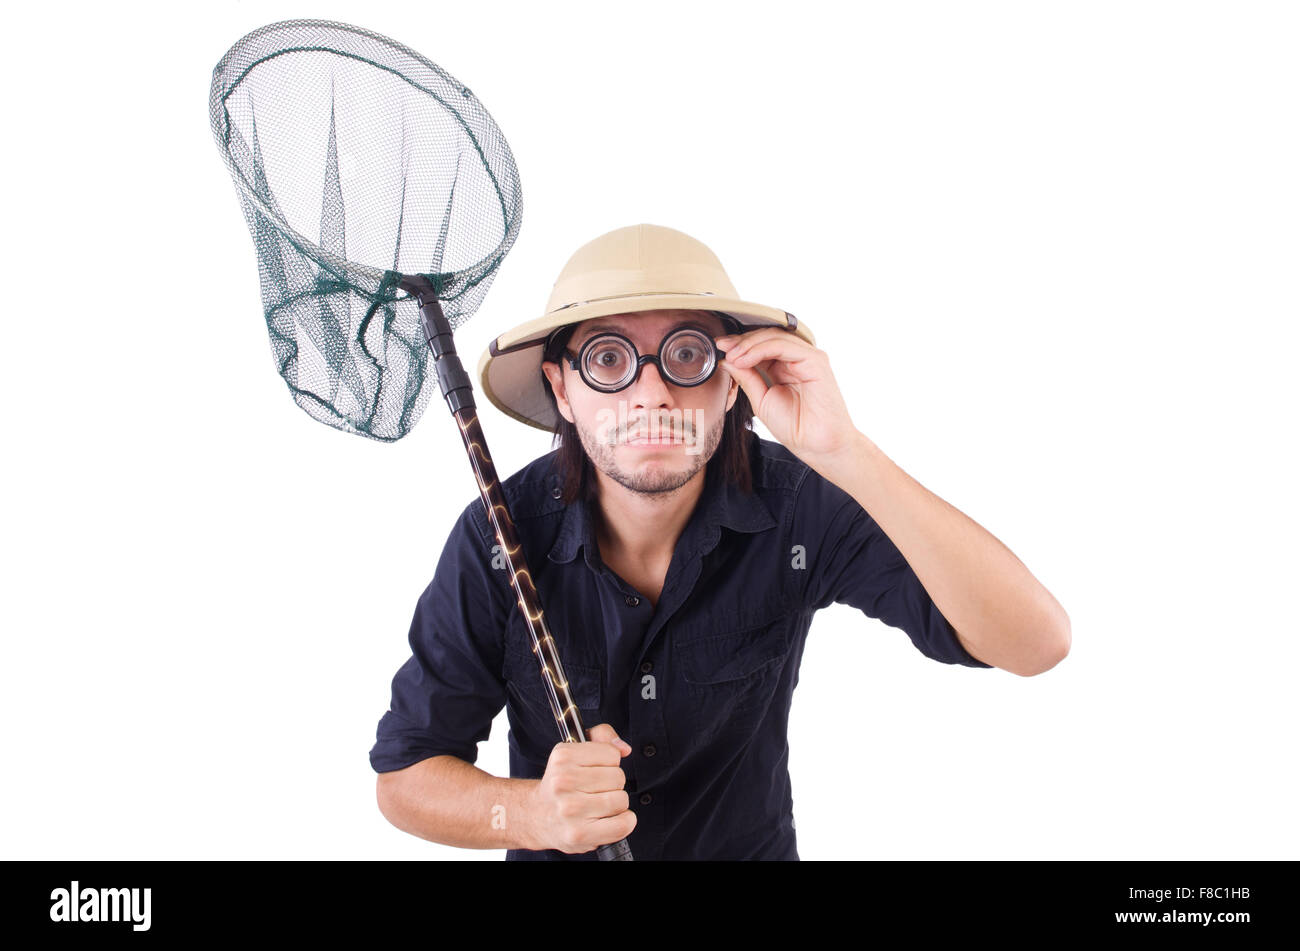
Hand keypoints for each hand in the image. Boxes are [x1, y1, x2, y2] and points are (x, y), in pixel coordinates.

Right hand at [524, 723, 636, 853]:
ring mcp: (571, 810)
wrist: (537, 816)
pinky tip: (610, 819)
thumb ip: (601, 736)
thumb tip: (624, 749)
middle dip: (613, 784)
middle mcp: (563, 782)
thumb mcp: (574, 750)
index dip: (609, 762)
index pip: (612, 754)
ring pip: (621, 800)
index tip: (596, 769)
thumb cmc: (561, 783)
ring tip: (598, 805)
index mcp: (563, 757)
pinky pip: (623, 824)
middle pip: (618, 777)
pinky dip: (625, 822)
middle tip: (596, 790)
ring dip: (616, 804)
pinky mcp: (580, 834)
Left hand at [717, 327, 860, 468]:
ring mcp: (808, 357)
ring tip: (731, 355)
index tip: (718, 348)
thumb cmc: (795, 427)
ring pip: (774, 337)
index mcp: (785, 366)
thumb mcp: (761, 400)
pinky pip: (783, 346)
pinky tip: (744, 359)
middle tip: (721, 346)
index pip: (760, 346)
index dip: (738, 345)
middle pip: (766, 337)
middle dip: (741, 341)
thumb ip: (747, 378)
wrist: (817, 445)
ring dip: (748, 344)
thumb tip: (727, 360)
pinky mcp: (815, 360)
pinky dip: (760, 350)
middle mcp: (797, 358)